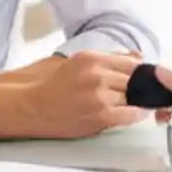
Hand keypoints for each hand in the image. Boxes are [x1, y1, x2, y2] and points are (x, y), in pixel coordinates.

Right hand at [22, 51, 149, 138]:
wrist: (30, 106)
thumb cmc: (51, 85)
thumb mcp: (77, 61)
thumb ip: (107, 58)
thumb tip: (136, 55)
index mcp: (91, 57)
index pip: (131, 61)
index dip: (139, 71)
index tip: (141, 78)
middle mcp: (97, 74)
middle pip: (134, 79)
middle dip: (138, 86)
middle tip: (138, 92)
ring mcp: (99, 96)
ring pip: (133, 96)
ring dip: (135, 100)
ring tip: (133, 103)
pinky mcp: (99, 116)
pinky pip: (129, 115)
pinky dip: (136, 114)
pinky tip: (138, 113)